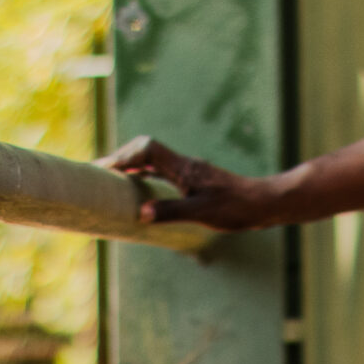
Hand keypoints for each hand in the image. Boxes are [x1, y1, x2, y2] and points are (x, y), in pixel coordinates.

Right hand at [98, 135, 289, 229]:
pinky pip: (162, 172)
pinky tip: (139, 188)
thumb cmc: (236, 208)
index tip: (105, 170)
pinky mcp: (195, 180)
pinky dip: (146, 176)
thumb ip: (169, 211)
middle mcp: (184, 165)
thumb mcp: (201, 213)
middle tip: (99, 172)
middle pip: (146, 151)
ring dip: (132, 167)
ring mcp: (189, 171)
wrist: (264, 203)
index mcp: (183, 168)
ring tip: (110, 179)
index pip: (147, 150)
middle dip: (122, 159)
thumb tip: (139, 213)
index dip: (124, 156)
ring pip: (153, 161)